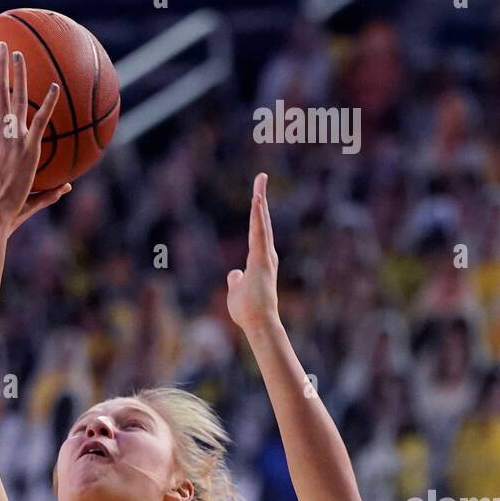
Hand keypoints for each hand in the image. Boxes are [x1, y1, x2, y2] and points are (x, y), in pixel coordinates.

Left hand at [227, 172, 280, 336]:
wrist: (258, 323)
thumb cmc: (248, 310)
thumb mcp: (236, 291)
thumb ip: (236, 279)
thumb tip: (234, 273)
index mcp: (259, 260)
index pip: (257, 231)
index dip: (257, 213)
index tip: (257, 195)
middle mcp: (265, 254)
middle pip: (262, 221)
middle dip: (261, 198)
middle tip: (261, 177)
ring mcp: (265, 256)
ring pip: (262, 223)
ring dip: (260, 201)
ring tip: (260, 181)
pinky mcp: (262, 260)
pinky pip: (259, 234)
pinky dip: (258, 217)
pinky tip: (257, 201)